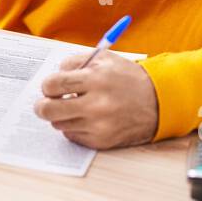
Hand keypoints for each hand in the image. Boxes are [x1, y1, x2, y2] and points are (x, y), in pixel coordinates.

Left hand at [34, 50, 158, 148]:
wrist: (159, 101)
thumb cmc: (127, 78)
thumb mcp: (104, 59)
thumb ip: (75, 62)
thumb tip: (51, 76)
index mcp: (96, 79)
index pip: (53, 85)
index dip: (46, 86)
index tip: (49, 87)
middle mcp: (97, 104)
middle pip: (50, 110)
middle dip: (42, 107)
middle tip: (44, 105)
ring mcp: (99, 126)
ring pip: (59, 124)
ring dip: (62, 116)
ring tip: (75, 108)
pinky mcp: (102, 141)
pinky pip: (73, 136)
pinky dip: (75, 127)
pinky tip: (87, 119)